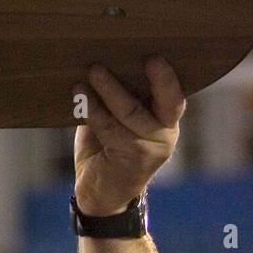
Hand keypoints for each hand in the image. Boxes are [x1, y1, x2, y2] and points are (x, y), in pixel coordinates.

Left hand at [72, 56, 185, 216]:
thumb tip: (101, 62)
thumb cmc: (107, 149)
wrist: (101, 195)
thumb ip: (119, 98)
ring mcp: (151, 148)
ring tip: (91, 72)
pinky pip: (109, 128)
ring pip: (130, 112)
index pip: (174, 96)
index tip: (155, 57)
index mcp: (165, 119)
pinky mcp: (132, 158)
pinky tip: (79, 94)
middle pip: (165, 101)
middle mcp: (165, 133)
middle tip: (131, 57)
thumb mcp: (116, 120)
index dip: (167, 78)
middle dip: (151, 79)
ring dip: (108, 90)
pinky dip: (92, 109)